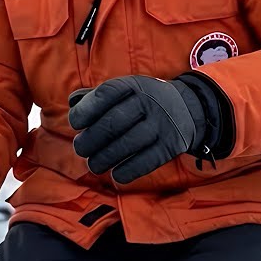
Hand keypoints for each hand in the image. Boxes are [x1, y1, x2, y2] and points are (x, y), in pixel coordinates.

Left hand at [67, 75, 204, 183]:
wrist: (187, 108)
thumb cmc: (142, 100)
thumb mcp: (124, 90)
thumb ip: (96, 95)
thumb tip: (73, 103)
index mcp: (132, 85)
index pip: (105, 94)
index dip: (85, 111)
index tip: (76, 124)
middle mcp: (148, 102)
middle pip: (112, 123)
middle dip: (90, 140)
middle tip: (81, 149)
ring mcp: (161, 124)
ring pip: (127, 144)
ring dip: (104, 159)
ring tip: (94, 165)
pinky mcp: (171, 145)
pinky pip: (146, 161)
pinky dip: (127, 171)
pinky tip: (115, 175)